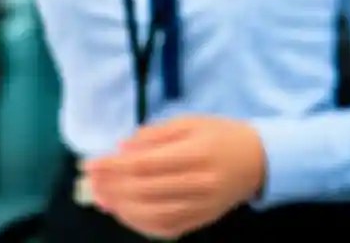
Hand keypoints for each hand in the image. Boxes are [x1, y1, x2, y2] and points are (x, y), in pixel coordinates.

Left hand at [83, 116, 266, 238]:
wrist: (260, 160)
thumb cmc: (219, 135)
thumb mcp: (187, 122)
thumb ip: (153, 135)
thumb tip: (121, 149)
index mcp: (196, 153)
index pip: (144, 165)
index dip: (112, 167)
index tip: (89, 164)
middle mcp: (200, 183)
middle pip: (145, 190)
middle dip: (111, 187)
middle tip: (89, 181)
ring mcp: (203, 206)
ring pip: (155, 215)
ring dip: (121, 208)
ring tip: (101, 198)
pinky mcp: (204, 220)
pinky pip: (168, 229)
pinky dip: (141, 224)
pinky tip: (124, 213)